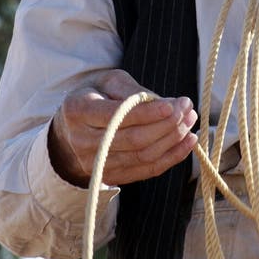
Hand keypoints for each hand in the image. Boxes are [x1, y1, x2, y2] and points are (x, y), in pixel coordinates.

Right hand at [48, 69, 198, 186]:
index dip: (147, 113)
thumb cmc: (93, 98)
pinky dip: (171, 157)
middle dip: (167, 125)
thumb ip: (132, 90)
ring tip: (190, 121)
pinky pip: (146, 170)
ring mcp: (96, 164)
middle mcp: (83, 142)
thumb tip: (165, 104)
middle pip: (133, 139)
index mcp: (78, 111)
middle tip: (188, 109)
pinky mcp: (111, 176)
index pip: (117, 116)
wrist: (68, 132)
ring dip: (173, 140)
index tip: (174, 105)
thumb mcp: (107, 82)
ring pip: (142, 157)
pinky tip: (188, 142)